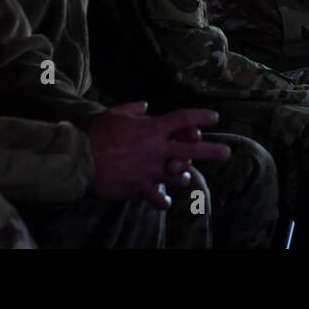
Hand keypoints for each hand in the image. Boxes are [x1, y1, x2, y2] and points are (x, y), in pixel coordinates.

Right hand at [86, 104, 231, 207]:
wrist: (82, 159)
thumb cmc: (98, 133)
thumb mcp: (116, 113)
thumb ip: (134, 108)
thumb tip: (146, 105)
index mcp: (153, 129)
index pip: (184, 119)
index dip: (202, 117)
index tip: (215, 117)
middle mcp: (157, 149)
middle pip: (192, 149)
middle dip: (213, 151)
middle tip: (227, 154)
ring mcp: (151, 170)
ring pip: (179, 175)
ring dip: (184, 176)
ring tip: (185, 177)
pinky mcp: (141, 187)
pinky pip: (158, 197)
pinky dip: (163, 201)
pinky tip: (166, 203)